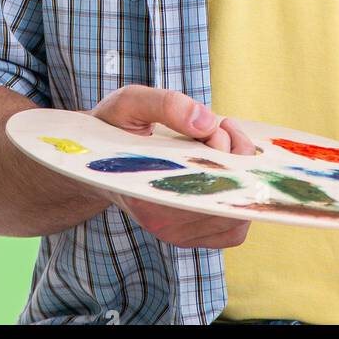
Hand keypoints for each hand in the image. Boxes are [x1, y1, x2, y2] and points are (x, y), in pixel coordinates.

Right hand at [88, 85, 256, 247]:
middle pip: (226, 204)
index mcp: (146, 195)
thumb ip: (166, 105)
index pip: (205, 189)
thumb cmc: (112, 129)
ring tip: (222, 141)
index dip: (225, 155)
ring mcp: (178, 233)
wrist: (97, 161)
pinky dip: (240, 195)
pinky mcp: (190, 235)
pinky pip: (232, 229)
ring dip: (241, 176)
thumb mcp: (129, 103)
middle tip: (221, 127)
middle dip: (236, 159)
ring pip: (235, 219)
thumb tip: (208, 124)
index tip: (218, 126)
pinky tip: (226, 163)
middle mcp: (163, 223)